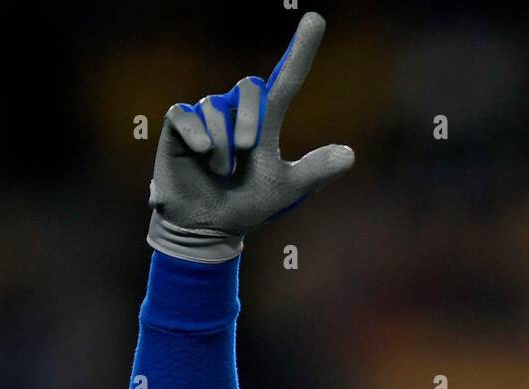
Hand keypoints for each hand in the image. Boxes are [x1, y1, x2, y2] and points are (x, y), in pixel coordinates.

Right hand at [147, 11, 353, 261]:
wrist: (209, 227)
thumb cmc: (247, 206)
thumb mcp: (284, 190)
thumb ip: (314, 171)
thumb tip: (350, 155)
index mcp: (264, 123)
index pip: (285, 81)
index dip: (301, 52)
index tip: (316, 20)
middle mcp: (235, 112)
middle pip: (249, 86)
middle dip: (249, 118)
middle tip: (245, 150)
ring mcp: (206, 118)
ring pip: (216, 107)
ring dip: (222, 145)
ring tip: (221, 172)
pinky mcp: (178, 126)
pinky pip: (185, 115)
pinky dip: (198, 137)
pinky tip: (202, 156)